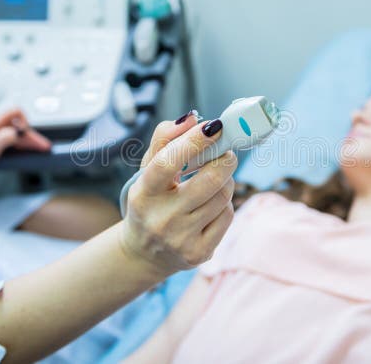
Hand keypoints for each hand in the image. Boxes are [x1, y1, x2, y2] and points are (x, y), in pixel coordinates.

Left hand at [0, 108, 51, 168]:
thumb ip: (6, 138)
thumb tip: (17, 132)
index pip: (16, 111)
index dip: (25, 122)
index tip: (27, 136)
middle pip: (13, 123)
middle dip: (28, 135)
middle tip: (42, 147)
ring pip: (6, 128)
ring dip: (18, 138)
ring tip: (30, 148)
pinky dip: (7, 139)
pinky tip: (13, 148)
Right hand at [120, 112, 236, 276]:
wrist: (144, 253)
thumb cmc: (149, 202)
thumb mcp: (146, 171)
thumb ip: (164, 139)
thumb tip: (192, 118)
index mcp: (143, 193)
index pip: (168, 162)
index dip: (194, 141)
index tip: (214, 126)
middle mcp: (161, 219)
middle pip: (210, 179)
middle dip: (225, 158)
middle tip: (224, 151)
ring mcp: (182, 238)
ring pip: (223, 196)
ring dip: (225, 180)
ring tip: (212, 179)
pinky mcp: (200, 252)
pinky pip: (227, 215)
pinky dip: (224, 203)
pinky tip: (210, 204)